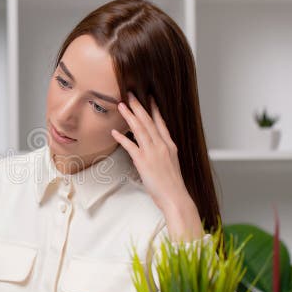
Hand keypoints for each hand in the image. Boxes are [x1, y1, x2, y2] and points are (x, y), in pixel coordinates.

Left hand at [110, 94, 202, 241]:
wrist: (176, 197)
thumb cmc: (173, 185)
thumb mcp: (171, 165)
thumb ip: (161, 155)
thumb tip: (149, 151)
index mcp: (170, 146)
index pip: (161, 123)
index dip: (154, 110)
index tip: (150, 98)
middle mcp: (162, 146)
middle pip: (149, 122)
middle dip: (139, 107)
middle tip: (131, 95)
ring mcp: (153, 152)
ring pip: (140, 129)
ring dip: (129, 116)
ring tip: (122, 105)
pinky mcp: (144, 161)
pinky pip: (131, 146)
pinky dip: (122, 137)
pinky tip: (115, 131)